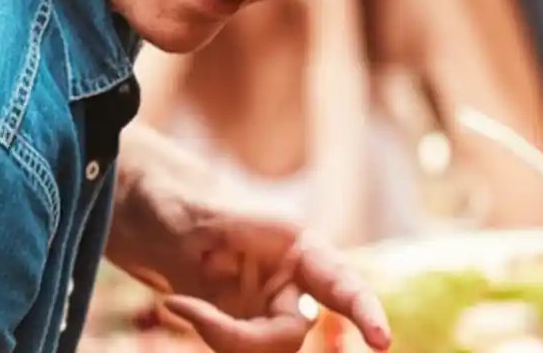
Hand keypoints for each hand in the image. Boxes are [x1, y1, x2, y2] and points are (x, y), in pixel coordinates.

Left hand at [107, 136, 390, 351]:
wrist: (160, 221)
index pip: (341, 282)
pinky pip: (243, 351)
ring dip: (221, 339)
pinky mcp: (252, 330)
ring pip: (269, 349)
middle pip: (292, 333)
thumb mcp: (186, 210)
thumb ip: (203, 231)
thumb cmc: (179, 204)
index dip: (364, 311)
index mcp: (296, 244)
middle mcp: (294, 282)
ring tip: (175, 302)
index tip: (382, 342)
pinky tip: (180, 306)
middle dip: (240, 338)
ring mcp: (274, 309)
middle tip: (175, 305)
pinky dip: (213, 338)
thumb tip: (208, 258)